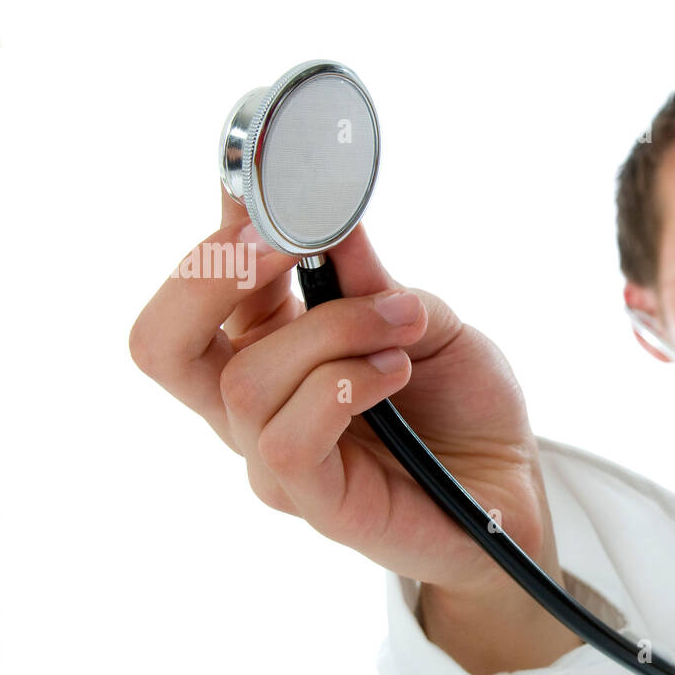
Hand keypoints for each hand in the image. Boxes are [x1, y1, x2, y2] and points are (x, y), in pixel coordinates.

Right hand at [129, 191, 579, 673]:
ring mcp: (275, 459)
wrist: (514, 487)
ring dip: (336, 331)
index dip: (220, 227)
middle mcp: (253, 404)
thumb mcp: (423, 318)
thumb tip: (331, 216)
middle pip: (160, 343)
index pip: (203, 284)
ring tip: (405, 326)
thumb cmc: (463, 404)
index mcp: (269, 346)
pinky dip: (343, 387)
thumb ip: (369, 277)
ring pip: (249, 381)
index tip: (262, 171)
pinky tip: (395, 374)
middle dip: (210, 274)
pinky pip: (285, 442)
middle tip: (285, 242)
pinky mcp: (313, 503)